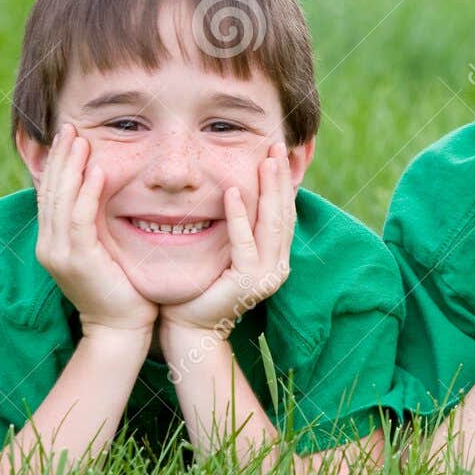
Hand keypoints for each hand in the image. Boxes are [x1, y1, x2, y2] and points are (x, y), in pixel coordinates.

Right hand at [35, 124, 156, 337]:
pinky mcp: (77, 260)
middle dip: (60, 157)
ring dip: (71, 166)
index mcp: (54, 242)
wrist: (121, 329)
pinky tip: (98, 171)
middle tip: (69, 128)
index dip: (58, 164)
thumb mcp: (105, 252)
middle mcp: (49, 245)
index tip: (68, 137)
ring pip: (62, 199)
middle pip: (51, 191)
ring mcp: (59, 253)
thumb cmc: (122, 291)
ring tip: (80, 139)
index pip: (51, 194)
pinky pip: (80, 219)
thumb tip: (107, 197)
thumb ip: (98, 227)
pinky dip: (87, 193)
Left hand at [159, 143, 295, 343]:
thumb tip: (234, 192)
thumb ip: (236, 228)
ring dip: (268, 188)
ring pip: (271, 223)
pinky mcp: (249, 282)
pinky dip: (238, 216)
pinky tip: (231, 192)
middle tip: (277, 145)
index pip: (283, 211)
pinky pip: (244, 243)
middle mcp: (278, 265)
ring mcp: (267, 275)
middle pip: (283, 212)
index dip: (282, 180)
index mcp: (276, 257)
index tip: (277, 151)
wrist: (190, 329)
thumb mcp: (223, 251)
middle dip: (281, 176)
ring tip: (265, 160)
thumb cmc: (200, 288)